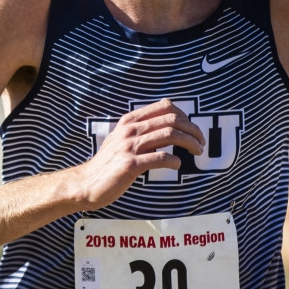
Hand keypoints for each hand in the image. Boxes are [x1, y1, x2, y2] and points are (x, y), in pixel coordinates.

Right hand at [75, 99, 204, 208]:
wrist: (87, 183)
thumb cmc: (108, 164)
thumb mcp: (121, 139)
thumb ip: (140, 131)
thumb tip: (167, 128)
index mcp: (130, 121)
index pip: (165, 106)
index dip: (184, 116)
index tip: (192, 129)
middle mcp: (130, 129)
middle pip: (172, 119)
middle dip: (193, 130)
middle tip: (201, 142)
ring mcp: (129, 146)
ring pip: (170, 135)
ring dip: (190, 143)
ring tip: (197, 151)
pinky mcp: (130, 164)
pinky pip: (160, 157)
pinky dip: (174, 161)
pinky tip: (177, 165)